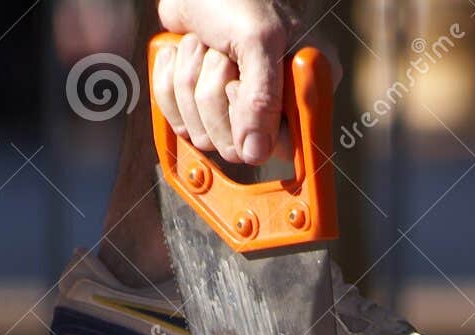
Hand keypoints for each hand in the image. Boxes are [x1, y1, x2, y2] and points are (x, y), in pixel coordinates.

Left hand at [154, 0, 298, 163]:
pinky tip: (183, 54)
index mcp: (304, 91)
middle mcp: (272, 108)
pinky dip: (170, 83)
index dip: (252, 122)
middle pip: (233, 145)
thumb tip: (254, 154)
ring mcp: (234, 109)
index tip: (239, 85)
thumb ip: (261, 99)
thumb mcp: (259, 39)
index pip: (282, 145)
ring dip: (190, 81)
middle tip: (221, 55)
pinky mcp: (201, 105)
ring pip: (201, 134)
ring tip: (204, 45)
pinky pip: (177, 120)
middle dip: (214, 94)